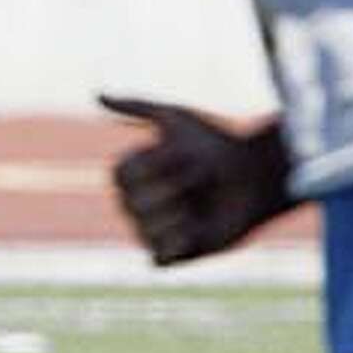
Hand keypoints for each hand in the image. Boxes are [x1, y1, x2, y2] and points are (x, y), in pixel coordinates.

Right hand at [99, 95, 293, 265]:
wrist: (256, 175)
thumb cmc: (216, 145)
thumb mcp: (176, 118)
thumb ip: (136, 107)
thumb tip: (97, 95)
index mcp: (133, 174)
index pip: (121, 175)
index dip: (154, 165)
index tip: (181, 154)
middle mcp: (137, 203)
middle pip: (132, 204)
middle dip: (173, 189)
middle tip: (201, 179)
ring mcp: (152, 231)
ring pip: (144, 231)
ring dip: (179, 216)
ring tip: (201, 207)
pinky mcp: (171, 256)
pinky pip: (158, 258)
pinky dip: (178, 245)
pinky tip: (198, 230)